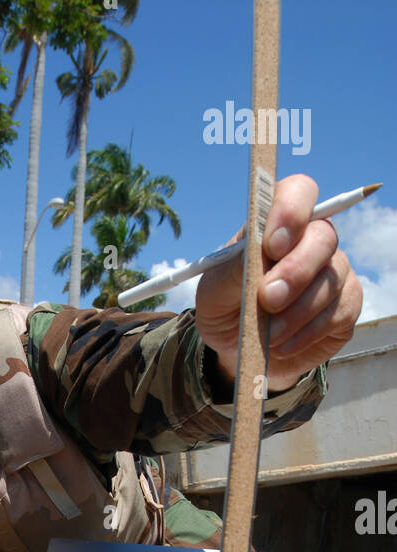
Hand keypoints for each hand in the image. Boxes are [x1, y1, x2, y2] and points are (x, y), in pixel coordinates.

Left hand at [195, 174, 362, 392]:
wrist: (238, 350)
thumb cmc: (227, 308)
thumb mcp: (215, 291)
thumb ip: (236, 269)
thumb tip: (260, 253)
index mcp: (277, 224)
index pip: (299, 192)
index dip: (291, 213)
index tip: (272, 247)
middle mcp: (312, 240)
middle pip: (323, 237)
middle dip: (296, 271)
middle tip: (268, 300)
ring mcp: (334, 271)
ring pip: (330, 281)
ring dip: (296, 312)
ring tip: (268, 335)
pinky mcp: (346, 305)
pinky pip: (337, 313)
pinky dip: (307, 333)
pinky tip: (283, 345)